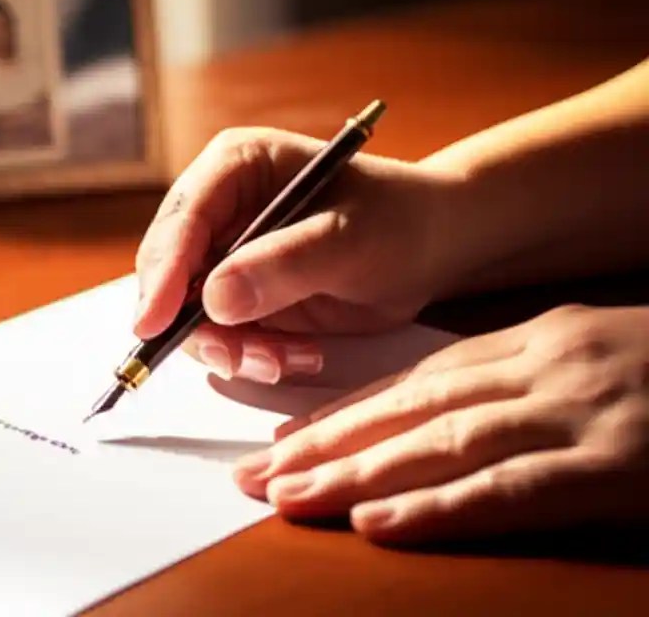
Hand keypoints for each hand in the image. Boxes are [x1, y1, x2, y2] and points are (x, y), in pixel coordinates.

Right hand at [135, 127, 463, 382]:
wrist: (432, 248)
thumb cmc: (398, 221)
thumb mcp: (350, 239)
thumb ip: (284, 265)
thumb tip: (214, 299)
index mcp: (235, 167)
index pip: (182, 218)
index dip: (163, 271)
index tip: (153, 322)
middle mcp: (218, 210)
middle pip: (170, 272)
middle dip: (198, 322)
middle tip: (237, 356)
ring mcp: (226, 256)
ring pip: (190, 314)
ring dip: (233, 347)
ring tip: (288, 357)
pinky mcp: (240, 297)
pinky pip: (223, 338)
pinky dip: (254, 356)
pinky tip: (300, 354)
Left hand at [233, 305, 648, 543]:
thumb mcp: (602, 358)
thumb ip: (528, 383)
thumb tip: (447, 422)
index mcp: (543, 340)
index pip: (417, 380)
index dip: (345, 413)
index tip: (282, 442)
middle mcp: (551, 366)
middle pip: (412, 410)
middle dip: (326, 444)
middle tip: (252, 476)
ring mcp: (587, 412)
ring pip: (443, 445)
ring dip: (355, 473)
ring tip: (285, 497)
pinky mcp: (623, 464)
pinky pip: (513, 490)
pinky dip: (440, 508)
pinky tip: (378, 523)